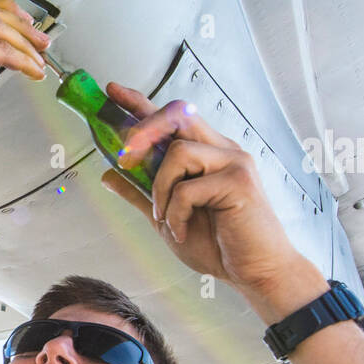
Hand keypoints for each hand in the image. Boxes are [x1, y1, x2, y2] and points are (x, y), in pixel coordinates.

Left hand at [98, 84, 315, 307]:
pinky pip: (187, 188)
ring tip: (166, 217)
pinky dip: (175, 213)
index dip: (140, 102)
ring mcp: (233, 162)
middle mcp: (222, 150)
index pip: (171, 117)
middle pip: (177, 114)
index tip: (113, 92)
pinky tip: (182, 230)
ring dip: (160, 189)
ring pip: (178, 152)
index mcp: (206, 153)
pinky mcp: (238, 182)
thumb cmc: (219, 245)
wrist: (254, 272)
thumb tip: (108, 174)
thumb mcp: (167, 217)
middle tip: (123, 157)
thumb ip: (140, 194)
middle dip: (142, 130)